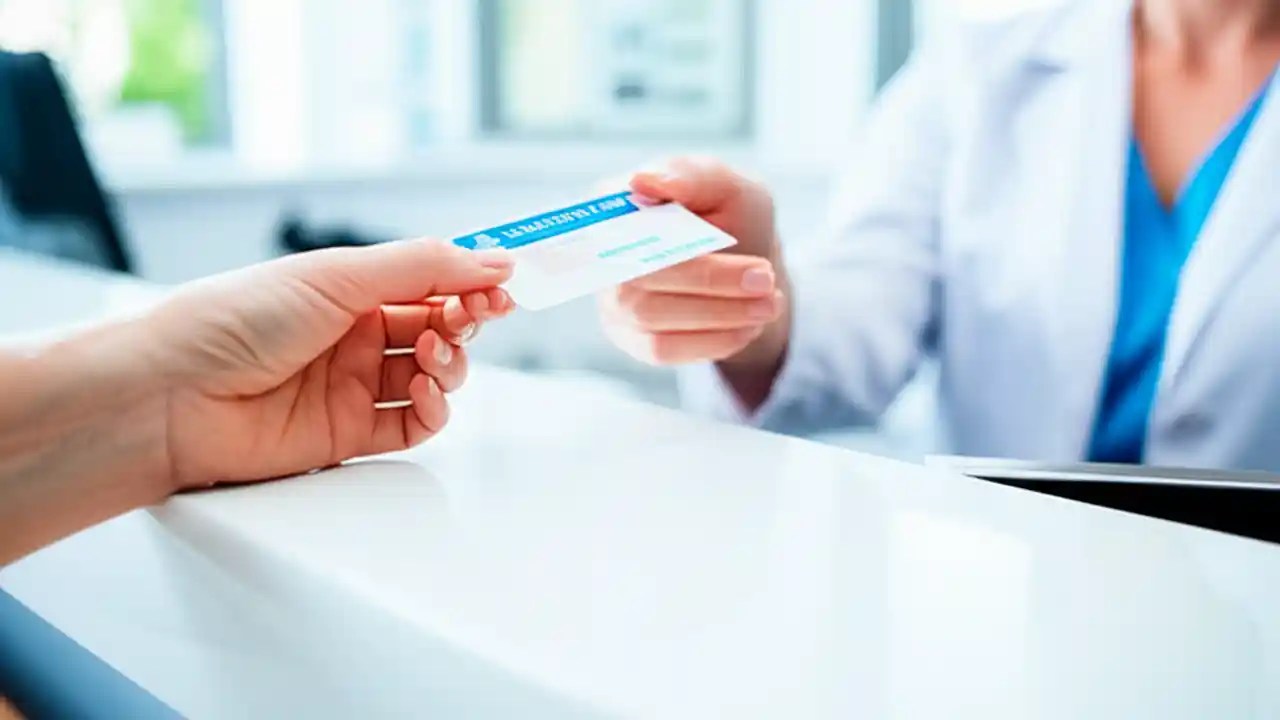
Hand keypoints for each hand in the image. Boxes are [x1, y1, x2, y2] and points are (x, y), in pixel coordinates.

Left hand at [143, 239, 514, 489]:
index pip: (429, 281)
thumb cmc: (234, 321)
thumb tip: (493, 259)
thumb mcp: (337, 275)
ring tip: (436, 359)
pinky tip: (426, 393)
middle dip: (465, 322)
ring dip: (452, 365)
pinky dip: (434, 409)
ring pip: (434, 377)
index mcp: (348, 288)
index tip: (504, 283)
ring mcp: (353, 385)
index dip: (470, 282)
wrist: (173, 396)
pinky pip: (415, 423)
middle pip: (439, 329)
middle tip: (472, 316)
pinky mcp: (349, 434)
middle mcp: (353, 335)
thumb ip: (422, 267)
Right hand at [599, 157, 789, 369]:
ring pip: (651, 316)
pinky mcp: (631, 338)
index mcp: (618, 202)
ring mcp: (612, 300)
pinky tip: (747, 326)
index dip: (651, 227)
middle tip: (766, 280)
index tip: (714, 231)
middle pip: (637, 273)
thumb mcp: (731, 188)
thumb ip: (694, 176)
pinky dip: (712, 340)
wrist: (747, 270)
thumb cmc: (733, 219)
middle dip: (710, 280)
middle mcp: (603, 254)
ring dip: (718, 314)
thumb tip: (643, 182)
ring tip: (767, 304)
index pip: (615, 217)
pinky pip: (662, 350)